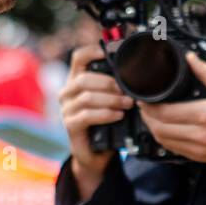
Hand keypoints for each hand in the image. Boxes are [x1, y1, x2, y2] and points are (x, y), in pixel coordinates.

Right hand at [59, 43, 130, 197]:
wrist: (97, 152)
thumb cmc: (107, 121)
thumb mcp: (113, 99)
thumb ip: (118, 85)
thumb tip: (139, 72)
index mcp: (77, 80)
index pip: (79, 58)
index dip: (93, 52)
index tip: (111, 54)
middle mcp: (68, 93)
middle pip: (83, 78)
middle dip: (109, 83)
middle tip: (128, 91)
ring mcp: (67, 110)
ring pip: (87, 97)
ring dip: (111, 100)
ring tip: (128, 104)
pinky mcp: (70, 126)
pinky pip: (86, 116)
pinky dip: (105, 114)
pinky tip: (118, 115)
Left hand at [137, 53, 205, 165]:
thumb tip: (192, 59)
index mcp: (204, 114)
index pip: (165, 112)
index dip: (149, 106)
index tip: (145, 98)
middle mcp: (198, 134)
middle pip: (159, 128)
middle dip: (147, 117)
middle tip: (145, 106)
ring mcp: (198, 148)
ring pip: (163, 141)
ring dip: (153, 129)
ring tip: (152, 117)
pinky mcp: (199, 157)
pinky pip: (173, 150)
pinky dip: (165, 140)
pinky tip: (166, 130)